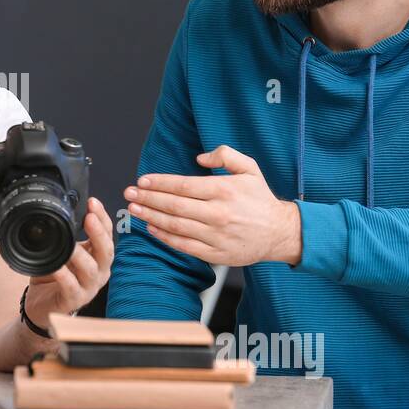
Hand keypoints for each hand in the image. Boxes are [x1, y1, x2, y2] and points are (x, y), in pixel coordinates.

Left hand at [24, 196, 113, 322]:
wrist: (43, 304)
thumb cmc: (57, 275)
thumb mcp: (66, 251)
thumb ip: (69, 234)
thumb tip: (66, 208)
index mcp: (99, 257)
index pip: (108, 234)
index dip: (103, 217)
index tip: (93, 202)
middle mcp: (99, 272)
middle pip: (106, 251)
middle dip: (99, 233)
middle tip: (89, 217)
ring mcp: (88, 288)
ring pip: (91, 270)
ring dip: (81, 255)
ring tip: (71, 244)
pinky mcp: (74, 300)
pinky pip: (71, 287)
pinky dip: (64, 275)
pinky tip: (56, 267)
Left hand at [122, 145, 301, 265]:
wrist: (279, 232)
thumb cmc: (260, 199)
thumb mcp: (250, 168)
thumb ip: (225, 155)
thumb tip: (200, 157)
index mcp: (224, 191)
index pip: (183, 185)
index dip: (159, 183)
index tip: (142, 180)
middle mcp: (218, 213)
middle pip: (174, 206)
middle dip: (148, 198)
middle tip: (130, 193)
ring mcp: (215, 235)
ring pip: (175, 226)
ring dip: (151, 216)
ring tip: (134, 208)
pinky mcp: (215, 254)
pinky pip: (184, 245)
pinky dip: (164, 237)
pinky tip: (151, 228)